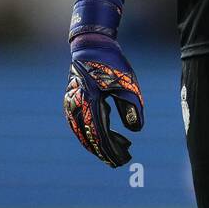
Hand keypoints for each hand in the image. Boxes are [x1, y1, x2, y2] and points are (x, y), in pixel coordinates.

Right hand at [62, 0, 144, 167]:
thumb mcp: (128, 82)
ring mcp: (72, 104)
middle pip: (89, 137)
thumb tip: (136, 130)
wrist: (91, 45)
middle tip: (120, 162)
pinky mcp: (72, 101)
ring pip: (83, 132)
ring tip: (114, 153)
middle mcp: (78, 105)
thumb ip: (132, 106)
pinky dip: (90, 134)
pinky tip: (103, 138)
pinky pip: (79, 124)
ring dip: (97, 145)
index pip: (100, 134)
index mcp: (91, 101)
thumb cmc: (111, 63)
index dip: (110, 150)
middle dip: (104, 152)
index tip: (121, 161)